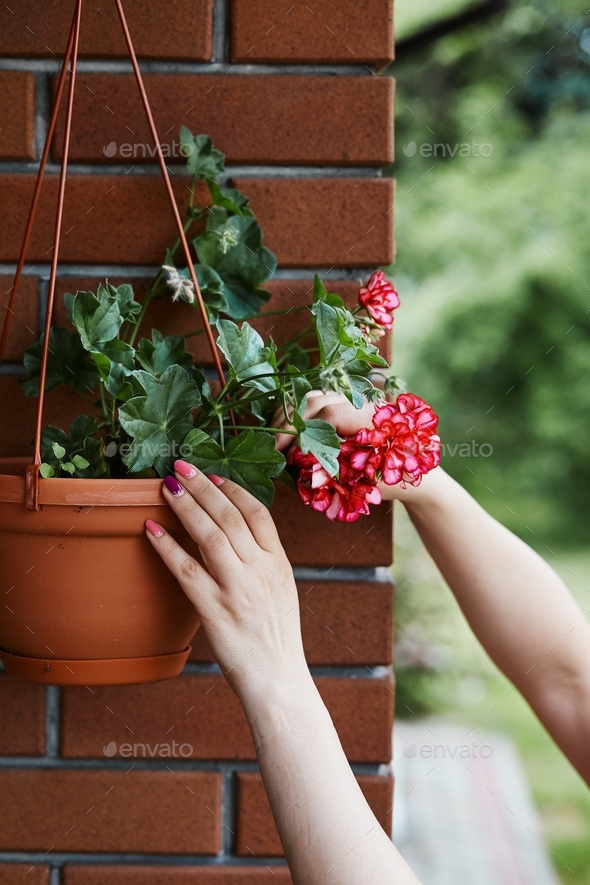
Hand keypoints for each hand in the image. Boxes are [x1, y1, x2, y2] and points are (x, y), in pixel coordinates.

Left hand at [145, 460, 309, 704]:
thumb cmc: (277, 636)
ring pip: (209, 536)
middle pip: (230, 517)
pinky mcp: (215, 611)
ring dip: (185, 507)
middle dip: (202, 488)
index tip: (213, 476)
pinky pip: (187, 571)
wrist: (278, 679)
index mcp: (279, 563)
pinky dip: (167, 548)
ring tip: (166, 488)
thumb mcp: (281, 589)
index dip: (233, 491)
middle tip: (180, 467)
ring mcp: (238, 590)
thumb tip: (234, 531)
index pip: (258, 514)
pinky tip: (151, 531)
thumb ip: (262, 559)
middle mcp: (260, 571)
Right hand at [273, 390, 416, 500]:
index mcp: (371, 416)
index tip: (288, 456)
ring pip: (310, 397)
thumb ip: (334, 472)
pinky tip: (284, 435)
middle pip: (315, 400)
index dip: (304, 435)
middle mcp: (360, 400)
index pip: (330, 415)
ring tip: (275, 442)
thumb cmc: (392, 478)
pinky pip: (312, 402)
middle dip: (289, 422)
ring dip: (288, 417)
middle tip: (273, 448)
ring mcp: (349, 399)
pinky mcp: (341, 403)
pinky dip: (295, 416)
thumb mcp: (365, 481)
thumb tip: (297, 467)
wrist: (415, 469)